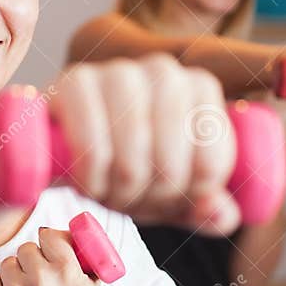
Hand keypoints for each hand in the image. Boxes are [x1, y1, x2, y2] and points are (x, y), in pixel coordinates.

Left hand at [0, 227, 95, 285]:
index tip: (48, 248)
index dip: (48, 241)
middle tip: (38, 276)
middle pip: (25, 248)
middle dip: (31, 260)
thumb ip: (84, 257)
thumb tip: (74, 231)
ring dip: (15, 274)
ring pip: (7, 263)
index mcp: (66, 272)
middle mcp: (41, 280)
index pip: (48, 234)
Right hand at [49, 53, 238, 235]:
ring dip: (120, 188)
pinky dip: (91, 175)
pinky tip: (86, 183)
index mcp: (199, 88)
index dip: (190, 195)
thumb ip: (209, 210)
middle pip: (172, 157)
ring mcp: (117, 70)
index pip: (212, 160)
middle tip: (133, 202)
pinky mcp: (74, 81)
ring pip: (133, 149)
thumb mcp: (174, 195)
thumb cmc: (128, 165)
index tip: (169, 201)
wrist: (65, 148)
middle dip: (151, 194)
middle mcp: (163, 70)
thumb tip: (220, 214)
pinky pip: (92, 142)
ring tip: (109, 194)